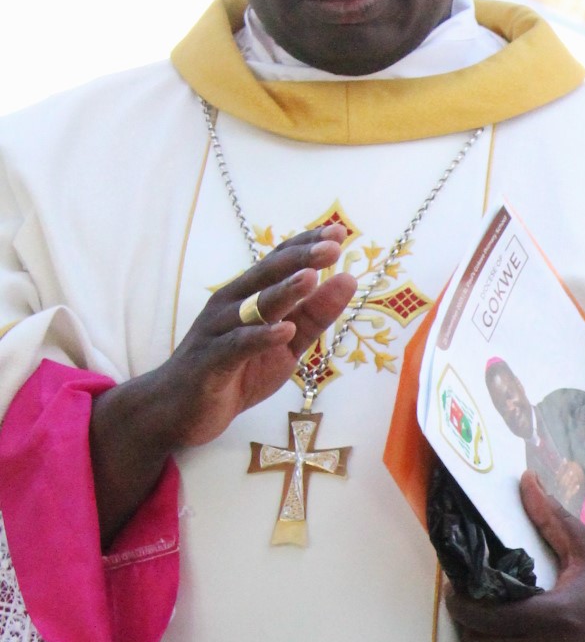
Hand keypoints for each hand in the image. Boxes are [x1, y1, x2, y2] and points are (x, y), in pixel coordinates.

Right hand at [89, 229, 356, 542]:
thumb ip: (315, 316)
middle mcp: (230, 304)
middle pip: (267, 275)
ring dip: (284, 291)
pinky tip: (285, 330)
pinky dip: (261, 337)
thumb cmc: (236, 373)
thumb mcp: (286, 345)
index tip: (339, 231)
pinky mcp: (212, 361)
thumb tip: (348, 281)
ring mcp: (219, 330)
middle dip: (300, 259)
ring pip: (254, 306)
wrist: (179, 410)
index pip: (279, 261)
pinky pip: (238, 345)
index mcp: (248, 296)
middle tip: (333, 246)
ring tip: (312, 277)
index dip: (307, 245)